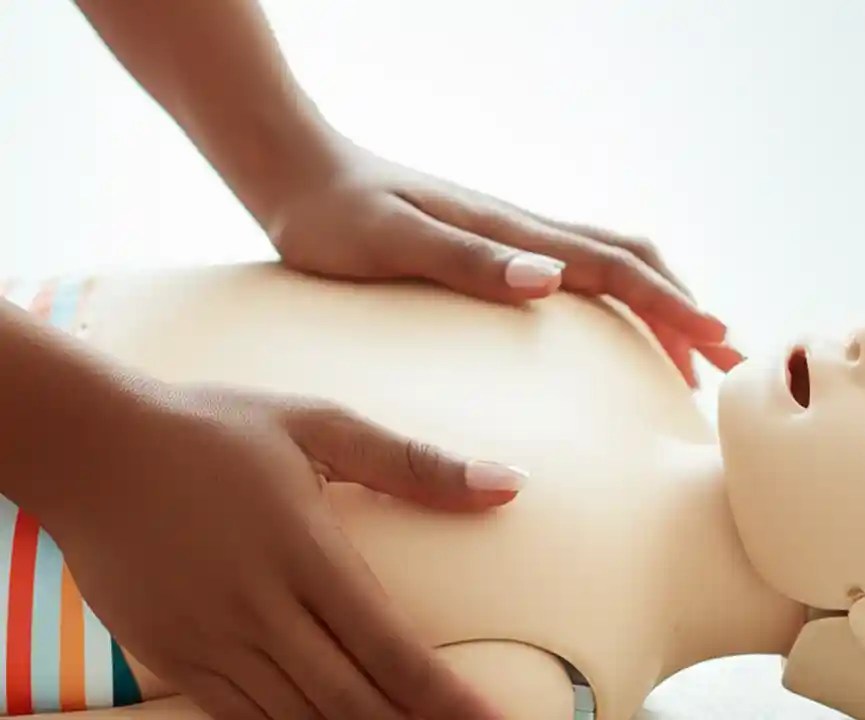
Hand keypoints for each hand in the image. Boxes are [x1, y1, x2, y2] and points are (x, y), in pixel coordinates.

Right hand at [40, 381, 516, 719]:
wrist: (91, 449)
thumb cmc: (214, 429)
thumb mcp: (319, 425)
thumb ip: (415, 462)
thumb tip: (510, 482)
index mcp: (304, 549)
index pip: (389, 644)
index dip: (443, 695)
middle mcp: (259, 605)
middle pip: (349, 698)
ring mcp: (210, 638)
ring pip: (296, 718)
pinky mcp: (171, 657)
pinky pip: (238, 719)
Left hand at [263, 142, 743, 386]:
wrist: (295, 171)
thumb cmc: (333, 213)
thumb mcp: (390, 241)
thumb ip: (468, 261)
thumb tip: (550, 281)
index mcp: (511, 232)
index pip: (613, 267)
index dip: (669, 305)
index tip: (717, 341)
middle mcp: (524, 233)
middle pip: (632, 264)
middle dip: (685, 312)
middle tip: (725, 364)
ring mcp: (513, 240)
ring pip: (612, 268)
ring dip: (660, 309)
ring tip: (689, 360)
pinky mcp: (495, 251)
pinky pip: (579, 276)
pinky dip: (619, 304)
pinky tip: (613, 336)